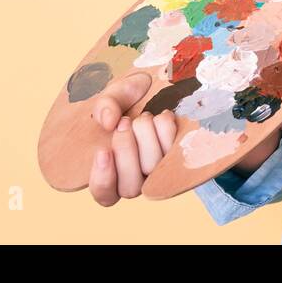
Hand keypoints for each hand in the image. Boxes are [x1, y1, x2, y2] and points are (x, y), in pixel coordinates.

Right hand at [86, 71, 178, 205]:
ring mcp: (160, 169)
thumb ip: (105, 108)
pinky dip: (168, 134)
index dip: (103, 179)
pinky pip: (176, 154)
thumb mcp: (112, 97)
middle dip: (126, 152)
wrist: (157, 88)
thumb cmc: (127, 99)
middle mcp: (137, 177)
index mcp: (112, 172)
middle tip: (124, 123)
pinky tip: (162, 116)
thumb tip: (109, 121)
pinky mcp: (179, 155)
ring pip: (153, 171)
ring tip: (143, 117)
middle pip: (130, 187)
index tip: (102, 151)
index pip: (105, 194)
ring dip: (147, 141)